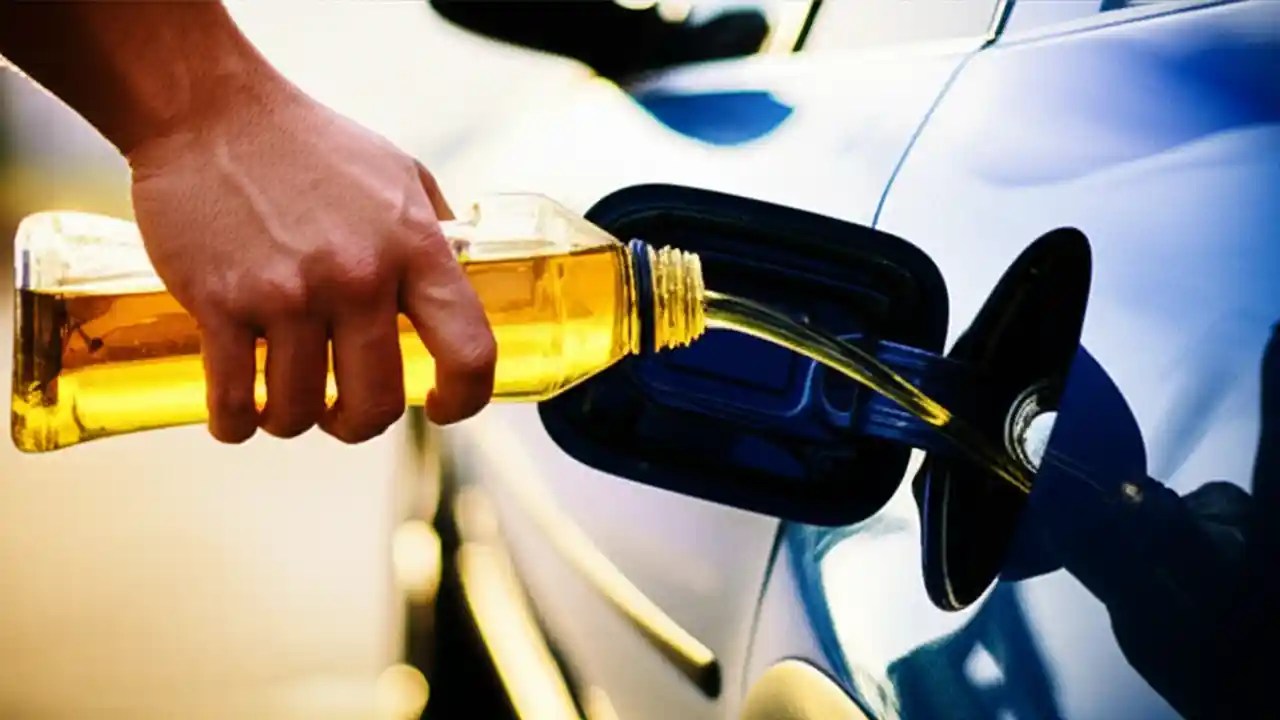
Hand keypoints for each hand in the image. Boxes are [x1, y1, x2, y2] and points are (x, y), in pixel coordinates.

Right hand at [127, 84, 496, 443]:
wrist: (209, 112)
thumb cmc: (308, 145)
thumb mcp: (399, 172)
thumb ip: (436, 231)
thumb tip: (464, 279)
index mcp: (413, 247)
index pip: (469, 350)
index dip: (465, 398)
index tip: (442, 407)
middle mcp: (358, 276)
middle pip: (378, 403)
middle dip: (359, 424)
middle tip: (341, 413)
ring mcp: (289, 293)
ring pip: (300, 412)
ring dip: (291, 419)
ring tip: (282, 401)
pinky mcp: (220, 303)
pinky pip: (235, 402)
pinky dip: (235, 423)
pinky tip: (237, 415)